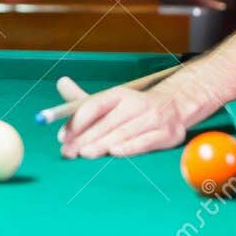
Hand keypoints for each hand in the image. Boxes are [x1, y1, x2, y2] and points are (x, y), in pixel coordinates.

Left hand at [56, 76, 188, 158]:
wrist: (174, 108)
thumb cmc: (132, 110)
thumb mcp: (110, 102)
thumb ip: (84, 100)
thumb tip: (60, 82)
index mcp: (119, 95)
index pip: (94, 105)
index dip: (77, 121)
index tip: (62, 136)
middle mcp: (135, 104)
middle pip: (107, 122)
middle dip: (85, 138)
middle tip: (69, 151)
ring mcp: (152, 118)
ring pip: (124, 132)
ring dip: (103, 144)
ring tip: (86, 153)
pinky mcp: (166, 134)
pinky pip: (146, 141)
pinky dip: (130, 147)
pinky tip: (116, 152)